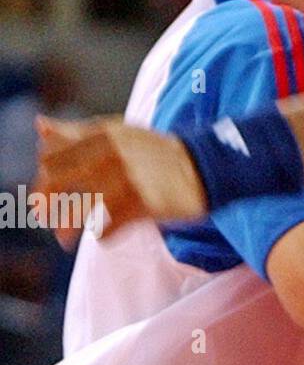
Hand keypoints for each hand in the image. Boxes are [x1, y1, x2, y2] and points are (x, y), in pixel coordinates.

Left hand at [34, 116, 207, 242]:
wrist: (203, 165)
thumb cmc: (154, 152)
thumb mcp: (117, 133)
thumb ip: (76, 131)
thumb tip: (40, 125)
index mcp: (103, 134)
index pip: (50, 158)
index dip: (43, 180)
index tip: (46, 195)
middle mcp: (111, 153)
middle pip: (56, 183)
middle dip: (47, 205)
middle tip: (48, 219)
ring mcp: (127, 178)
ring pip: (76, 209)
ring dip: (66, 228)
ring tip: (66, 238)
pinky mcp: (142, 203)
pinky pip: (105, 228)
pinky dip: (101, 234)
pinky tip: (104, 232)